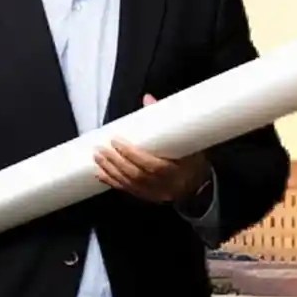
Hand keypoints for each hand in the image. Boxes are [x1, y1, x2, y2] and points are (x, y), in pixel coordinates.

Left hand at [95, 94, 210, 203]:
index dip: (132, 155)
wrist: (199, 185)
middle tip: (101, 148)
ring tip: (97, 157)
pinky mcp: (148, 197)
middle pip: (136, 175)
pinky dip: (112, 182)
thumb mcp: (185, 141)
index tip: (117, 141)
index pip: (153, 166)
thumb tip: (147, 99)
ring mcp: (155, 193)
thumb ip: (166, 121)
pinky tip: (100, 174)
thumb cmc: (193, 160)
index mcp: (177, 172)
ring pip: (129, 183)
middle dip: (115, 161)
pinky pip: (128, 190)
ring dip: (110, 170)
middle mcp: (165, 186)